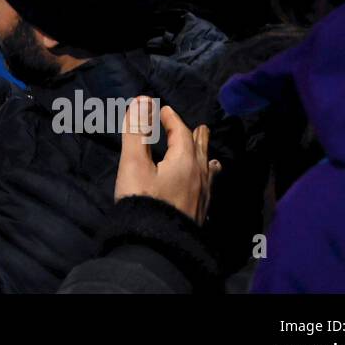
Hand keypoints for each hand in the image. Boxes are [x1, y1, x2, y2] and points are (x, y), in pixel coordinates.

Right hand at [115, 97, 220, 224]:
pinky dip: (207, 179)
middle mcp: (199, 176)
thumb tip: (142, 101)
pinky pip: (208, 188)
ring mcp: (202, 196)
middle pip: (199, 150)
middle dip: (196, 136)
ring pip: (207, 171)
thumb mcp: (134, 163)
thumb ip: (137, 132)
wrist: (156, 243)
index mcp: (184, 160)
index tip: (163, 110)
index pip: (180, 132)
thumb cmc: (142, 199)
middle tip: (201, 127)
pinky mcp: (199, 212)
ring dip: (205, 158)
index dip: (171, 119)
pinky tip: (206, 188)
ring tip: (210, 157)